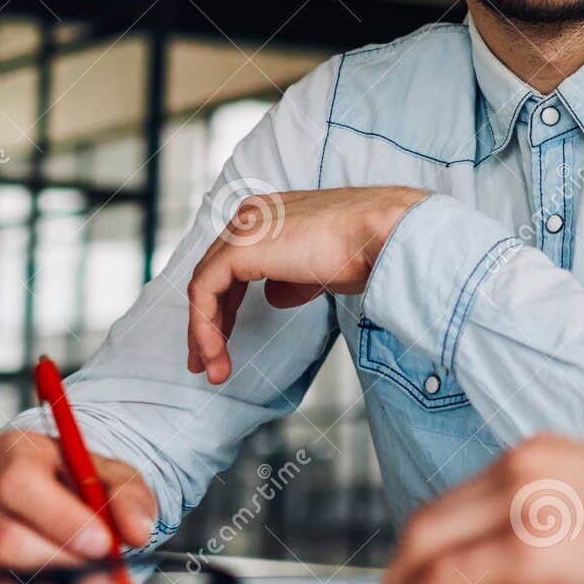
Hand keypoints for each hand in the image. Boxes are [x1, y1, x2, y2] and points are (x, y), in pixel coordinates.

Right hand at [0, 429, 155, 582]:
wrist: (45, 496)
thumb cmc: (74, 483)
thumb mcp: (109, 476)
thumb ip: (129, 498)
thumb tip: (137, 530)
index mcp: (12, 451)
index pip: (21, 484)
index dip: (62, 520)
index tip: (102, 543)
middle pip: (5, 540)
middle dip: (61, 562)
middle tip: (99, 569)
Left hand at [187, 185, 426, 382]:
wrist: (379, 235)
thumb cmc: (365, 248)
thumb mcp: (318, 269)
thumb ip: (290, 280)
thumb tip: (274, 297)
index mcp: (268, 215)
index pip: (232, 265)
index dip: (224, 307)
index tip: (221, 343)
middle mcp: (250, 217)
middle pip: (213, 275)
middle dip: (206, 323)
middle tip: (206, 361)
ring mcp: (243, 230)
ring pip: (204, 286)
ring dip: (204, 333)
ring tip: (213, 369)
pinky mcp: (239, 249)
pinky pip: (205, 292)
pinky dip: (206, 327)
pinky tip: (217, 354)